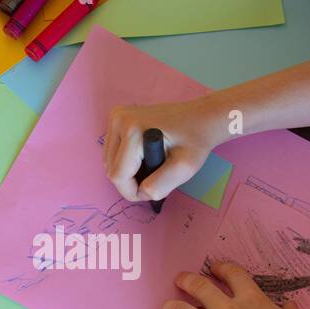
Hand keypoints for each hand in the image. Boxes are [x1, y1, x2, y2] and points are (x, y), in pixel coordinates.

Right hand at [104, 98, 225, 201]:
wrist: (200, 117)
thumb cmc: (195, 141)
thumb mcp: (184, 167)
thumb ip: (160, 185)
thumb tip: (141, 193)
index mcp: (132, 130)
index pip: (117, 176)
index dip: (133, 191)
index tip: (153, 190)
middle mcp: (119, 119)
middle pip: (111, 169)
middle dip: (131, 181)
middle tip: (156, 177)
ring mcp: (116, 116)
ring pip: (109, 162)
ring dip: (127, 172)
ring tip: (152, 165)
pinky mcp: (116, 118)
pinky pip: (112, 152)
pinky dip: (125, 161)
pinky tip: (143, 156)